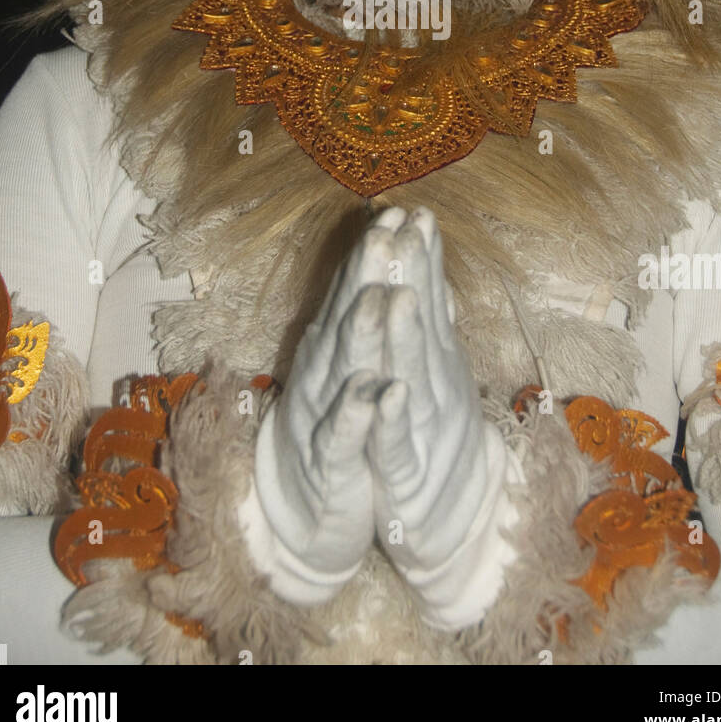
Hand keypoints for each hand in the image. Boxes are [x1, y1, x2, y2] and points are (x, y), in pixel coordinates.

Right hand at [251, 209, 405, 592]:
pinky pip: (343, 437)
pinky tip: (376, 392)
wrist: (313, 508)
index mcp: (339, 345)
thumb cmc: (345, 424)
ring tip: (380, 299)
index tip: (401, 213)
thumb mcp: (363, 363)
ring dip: (361, 335)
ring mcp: (323, 415)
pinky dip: (358, 415)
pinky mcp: (329, 463)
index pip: (360, 290)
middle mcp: (326, 371)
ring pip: (343, 370)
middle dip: (368, 275)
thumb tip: (407, 258)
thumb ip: (377, 315)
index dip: (378, 254)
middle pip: (348, 316)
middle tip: (386, 232)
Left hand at [367, 208, 494, 576]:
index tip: (416, 213)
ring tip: (399, 295)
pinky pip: (395, 447)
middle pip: (421, 328)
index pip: (427, 303)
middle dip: (413, 278)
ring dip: (406, 339)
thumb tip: (437, 282)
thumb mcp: (435, 378)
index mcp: (434, 363)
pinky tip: (389, 392)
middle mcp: (433, 388)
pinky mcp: (403, 478)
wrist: (450, 526)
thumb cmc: (434, 441)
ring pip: (411, 379)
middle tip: (407, 230)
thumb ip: (434, 331)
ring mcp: (422, 432)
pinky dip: (391, 419)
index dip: (422, 260)